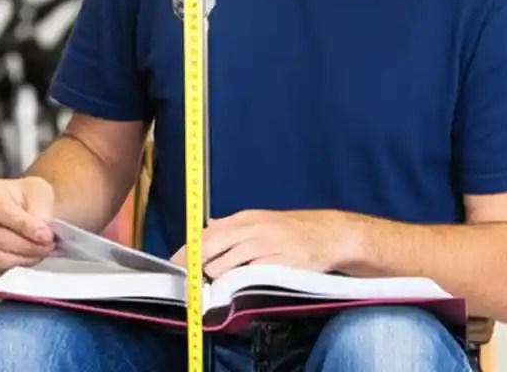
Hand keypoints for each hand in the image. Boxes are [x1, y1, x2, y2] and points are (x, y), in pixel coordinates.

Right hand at [0, 176, 56, 272]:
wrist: (30, 207)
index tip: (46, 234)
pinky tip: (32, 254)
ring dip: (24, 255)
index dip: (25, 226)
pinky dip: (18, 262)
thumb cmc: (31, 197)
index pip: (1, 212)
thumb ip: (40, 211)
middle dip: (28, 243)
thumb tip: (40, 233)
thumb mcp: (41, 192)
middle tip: (49, 243)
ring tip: (43, 249)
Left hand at [170, 209, 357, 278]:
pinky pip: (248, 274)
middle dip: (193, 265)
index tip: (175, 265)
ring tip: (209, 287)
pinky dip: (236, 282)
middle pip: (210, 246)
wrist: (331, 234)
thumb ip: (235, 229)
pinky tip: (232, 287)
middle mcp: (252, 229)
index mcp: (246, 218)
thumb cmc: (295, 231)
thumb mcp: (262, 222)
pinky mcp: (278, 262)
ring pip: (225, 262)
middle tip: (185, 280)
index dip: (188, 250)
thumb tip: (209, 230)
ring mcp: (265, 245)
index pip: (206, 233)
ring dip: (213, 277)